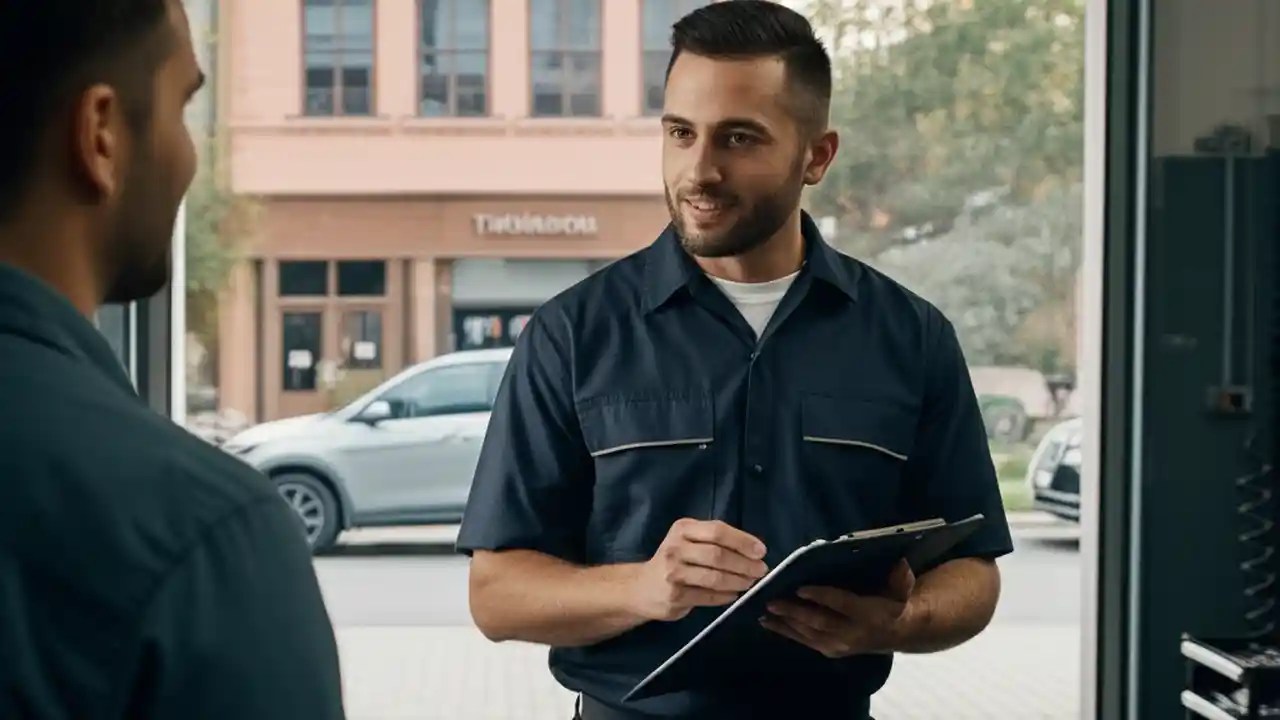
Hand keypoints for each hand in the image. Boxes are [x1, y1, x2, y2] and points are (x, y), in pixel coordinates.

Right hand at [629, 518, 768, 621]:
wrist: (641, 587)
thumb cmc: (674, 560)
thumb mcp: (688, 541)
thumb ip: (714, 541)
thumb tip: (753, 551)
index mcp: (683, 529)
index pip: (718, 531)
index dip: (743, 541)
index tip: (761, 551)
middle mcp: (676, 548)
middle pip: (718, 555)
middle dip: (744, 564)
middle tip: (760, 571)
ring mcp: (674, 573)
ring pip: (715, 577)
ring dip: (738, 581)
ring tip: (750, 583)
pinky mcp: (675, 596)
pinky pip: (708, 596)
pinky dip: (725, 596)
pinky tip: (733, 595)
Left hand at [760, 558, 916, 657]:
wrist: (895, 632)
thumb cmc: (893, 602)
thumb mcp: (902, 588)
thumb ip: (901, 578)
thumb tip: (900, 562)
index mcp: (869, 615)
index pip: (843, 605)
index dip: (822, 597)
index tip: (801, 588)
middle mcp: (851, 633)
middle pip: (819, 622)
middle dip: (794, 611)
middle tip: (772, 601)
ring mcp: (839, 645)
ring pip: (808, 634)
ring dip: (785, 622)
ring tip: (764, 611)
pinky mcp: (828, 651)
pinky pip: (804, 641)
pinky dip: (785, 632)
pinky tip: (768, 623)